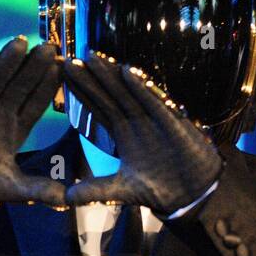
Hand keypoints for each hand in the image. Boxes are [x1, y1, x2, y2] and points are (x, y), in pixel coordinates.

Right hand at [0, 37, 65, 213]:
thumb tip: (69, 200)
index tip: (66, 69)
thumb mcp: (10, 189)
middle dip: (34, 66)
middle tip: (51, 46)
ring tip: (21, 41)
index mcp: (16, 128)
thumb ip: (38, 190)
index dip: (50, 86)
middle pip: (19, 84)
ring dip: (6, 61)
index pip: (36, 102)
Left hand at [62, 53, 224, 215]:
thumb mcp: (122, 191)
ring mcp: (153, 120)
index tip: (63, 77)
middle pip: (108, 96)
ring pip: (127, 93)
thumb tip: (66, 198)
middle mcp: (135, 122)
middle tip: (69, 59)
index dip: (82, 93)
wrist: (193, 194)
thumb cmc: (160, 188)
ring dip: (110, 76)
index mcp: (122, 134)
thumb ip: (95, 190)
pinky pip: (154, 102)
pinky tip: (126, 71)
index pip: (97, 108)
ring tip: (91, 57)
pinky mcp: (171, 123)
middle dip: (91, 78)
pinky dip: (141, 87)